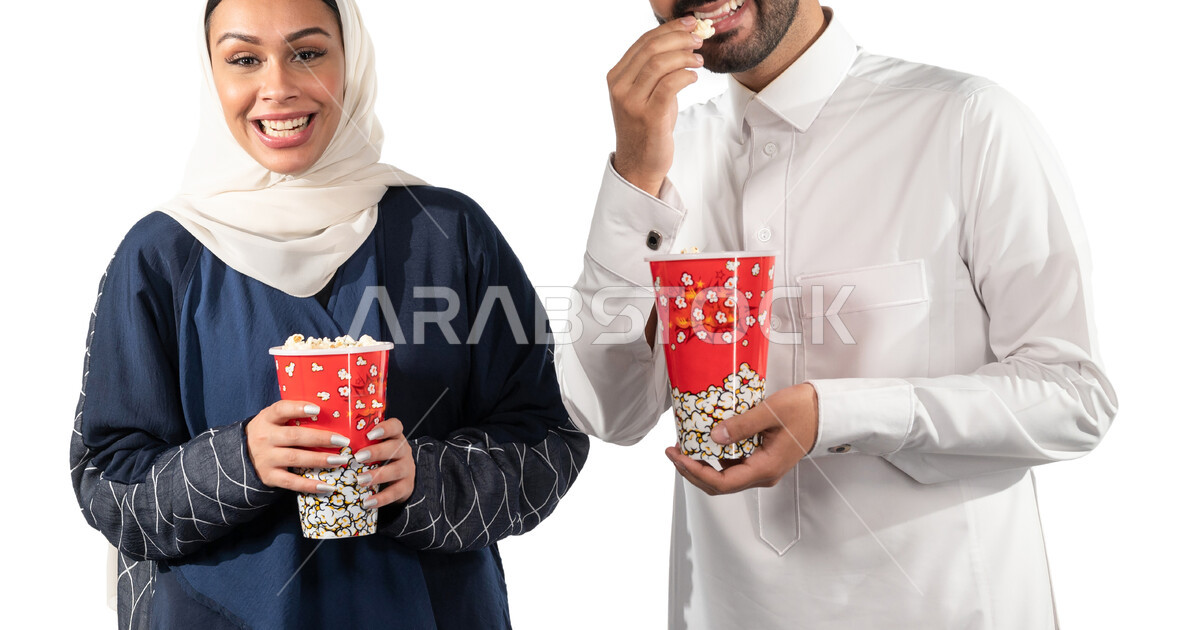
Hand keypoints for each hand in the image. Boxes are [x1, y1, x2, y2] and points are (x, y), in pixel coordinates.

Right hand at [246, 400, 354, 493]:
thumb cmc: (269, 433)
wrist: (240, 455)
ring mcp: (265, 458)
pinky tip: (327, 486)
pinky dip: (310, 485)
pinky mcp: (269, 477)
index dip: (298, 408)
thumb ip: (292, 415)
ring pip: (295, 458)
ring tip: (340, 460)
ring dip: (320, 459)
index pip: (281, 409)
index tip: (317, 410)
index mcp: (267, 419)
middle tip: (342, 440)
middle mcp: (264, 438)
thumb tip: (329, 414)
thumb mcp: (273, 419)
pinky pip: (291, 482)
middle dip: (321, 438)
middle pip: (294, 436)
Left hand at [353, 418, 414, 508]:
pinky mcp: (406, 487)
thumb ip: (359, 441)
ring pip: (396, 470)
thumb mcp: (374, 446)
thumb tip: (330, 438)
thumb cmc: (379, 459)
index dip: (385, 428)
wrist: (400, 479)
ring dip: (378, 475)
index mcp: (394, 437)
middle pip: (395, 448)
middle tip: (358, 457)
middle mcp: (403, 451)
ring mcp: (407, 469)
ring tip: (360, 480)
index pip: (396, 426)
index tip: (369, 433)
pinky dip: (381, 498)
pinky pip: (395, 492)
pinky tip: (367, 502)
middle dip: (377, 452)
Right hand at [607, 16, 704, 195]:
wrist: (639, 163)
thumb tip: (680, 39)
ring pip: (660, 64)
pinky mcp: (648, 116)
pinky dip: (685, 75)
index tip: (690, 24)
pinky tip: (693, 77)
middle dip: (679, 38)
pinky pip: (669, 85)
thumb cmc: (646, 126)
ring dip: (685, 56)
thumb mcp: (643, 93)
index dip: (669, 29)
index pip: (643, 42)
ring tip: (699, 60)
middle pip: (651, 49)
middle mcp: (620, 87)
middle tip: (699, 38)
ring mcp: (632, 102)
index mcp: (616, 77)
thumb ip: (653, 69)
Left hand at [665, 384, 819, 494]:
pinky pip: (732, 462)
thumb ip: (741, 425)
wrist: (825, 410)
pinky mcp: (760, 458)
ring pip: (724, 475)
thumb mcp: (770, 412)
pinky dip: (714, 454)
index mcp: (764, 469)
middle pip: (719, 484)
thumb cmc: (803, 410)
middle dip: (692, 470)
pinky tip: (704, 438)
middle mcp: (762, 474)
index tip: (678, 456)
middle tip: (673, 451)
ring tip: (684, 443)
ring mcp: (761, 468)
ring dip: (701, 463)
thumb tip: (713, 437)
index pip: (722, 483)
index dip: (695, 472)